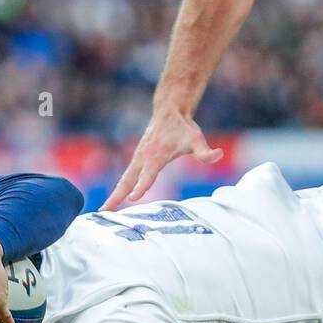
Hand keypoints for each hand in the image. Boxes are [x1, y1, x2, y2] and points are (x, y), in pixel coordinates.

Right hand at [102, 106, 222, 210]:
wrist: (168, 111)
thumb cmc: (183, 127)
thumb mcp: (196, 138)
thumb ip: (205, 151)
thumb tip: (218, 154)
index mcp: (156, 156)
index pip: (147, 175)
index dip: (141, 187)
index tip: (132, 199)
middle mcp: (143, 158)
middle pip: (127, 181)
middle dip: (116, 196)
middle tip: (105, 211)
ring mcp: (138, 159)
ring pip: (124, 180)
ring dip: (114, 195)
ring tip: (104, 210)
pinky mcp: (137, 159)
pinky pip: (126, 177)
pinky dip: (119, 188)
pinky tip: (114, 199)